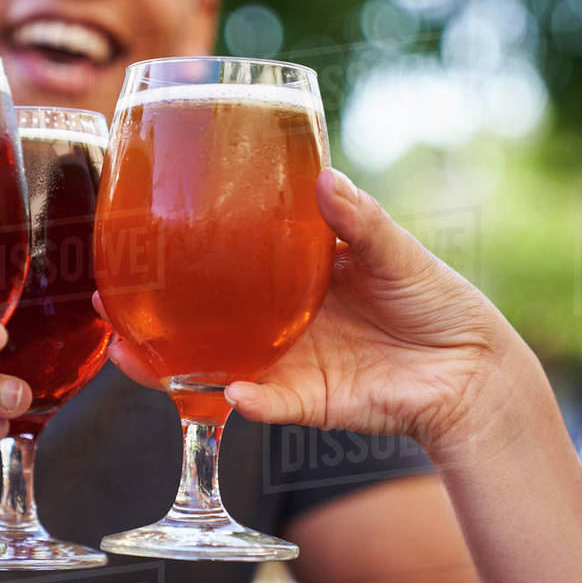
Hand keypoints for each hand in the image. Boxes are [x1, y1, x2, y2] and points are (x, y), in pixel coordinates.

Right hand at [103, 168, 527, 450]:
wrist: (473, 370)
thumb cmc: (438, 301)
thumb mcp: (396, 251)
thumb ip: (359, 221)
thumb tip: (323, 178)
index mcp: (294, 276)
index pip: (226, 263)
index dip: (181, 256)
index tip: (138, 239)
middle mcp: (278, 320)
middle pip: (202, 319)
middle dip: (152, 313)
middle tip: (108, 300)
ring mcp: (288, 363)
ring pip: (215, 366)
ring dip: (171, 364)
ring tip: (130, 353)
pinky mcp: (308, 403)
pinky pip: (269, 404)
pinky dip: (249, 401)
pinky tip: (229, 393)